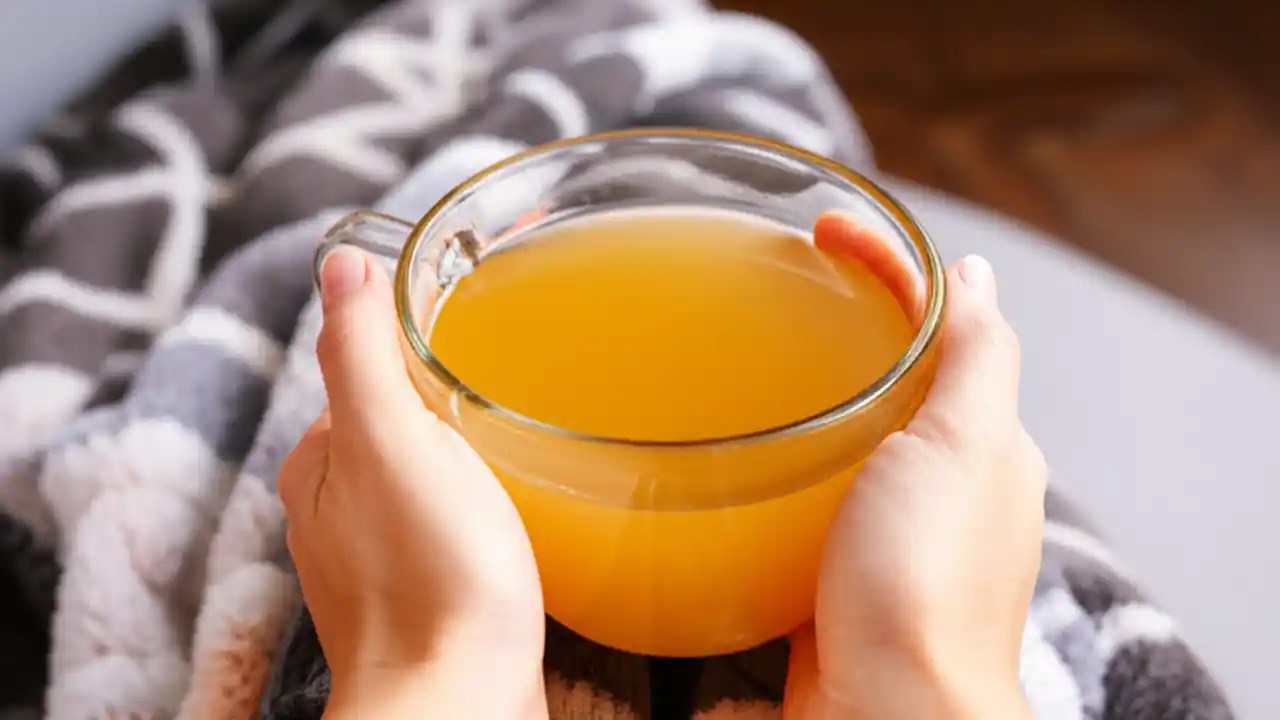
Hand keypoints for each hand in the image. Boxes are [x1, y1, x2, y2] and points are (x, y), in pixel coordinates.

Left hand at [278, 247, 546, 719]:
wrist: (461, 700)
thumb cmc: (430, 576)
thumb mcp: (392, 441)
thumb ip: (360, 351)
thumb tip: (340, 262)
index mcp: (321, 463)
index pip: (367, 370)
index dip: (422, 343)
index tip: (482, 331)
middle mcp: (337, 511)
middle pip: (402, 421)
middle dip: (453, 398)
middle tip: (523, 387)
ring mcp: (381, 559)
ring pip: (431, 476)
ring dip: (473, 455)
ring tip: (530, 446)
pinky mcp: (428, 595)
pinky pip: (453, 526)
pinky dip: (483, 507)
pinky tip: (523, 514)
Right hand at [786, 215, 1046, 718]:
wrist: (883, 712)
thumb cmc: (926, 587)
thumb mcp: (966, 447)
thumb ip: (978, 356)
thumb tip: (976, 275)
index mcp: (981, 442)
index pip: (936, 323)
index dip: (883, 265)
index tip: (819, 231)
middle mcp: (939, 483)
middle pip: (890, 372)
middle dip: (838, 322)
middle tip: (771, 288)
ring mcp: (884, 530)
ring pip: (845, 434)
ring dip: (802, 390)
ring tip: (740, 360)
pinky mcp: (833, 571)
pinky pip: (807, 496)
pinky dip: (778, 462)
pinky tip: (734, 456)